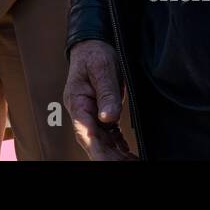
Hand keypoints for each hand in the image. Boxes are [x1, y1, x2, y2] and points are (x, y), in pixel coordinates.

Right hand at [65, 39, 136, 160]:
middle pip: (94, 141)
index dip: (97, 149)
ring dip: (115, 154)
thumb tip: (108, 117)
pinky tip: (127, 154)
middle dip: (108, 157)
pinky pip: (109, 134)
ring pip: (102, 141)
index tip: (107, 161)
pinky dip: (118, 146)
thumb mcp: (102, 68)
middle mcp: (82, 111)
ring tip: (132, 162)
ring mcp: (91, 114)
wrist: (93, 45)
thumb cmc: (94, 54)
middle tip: (128, 164)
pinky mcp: (101, 112)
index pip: (85, 131)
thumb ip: (106, 92)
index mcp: (77, 102)